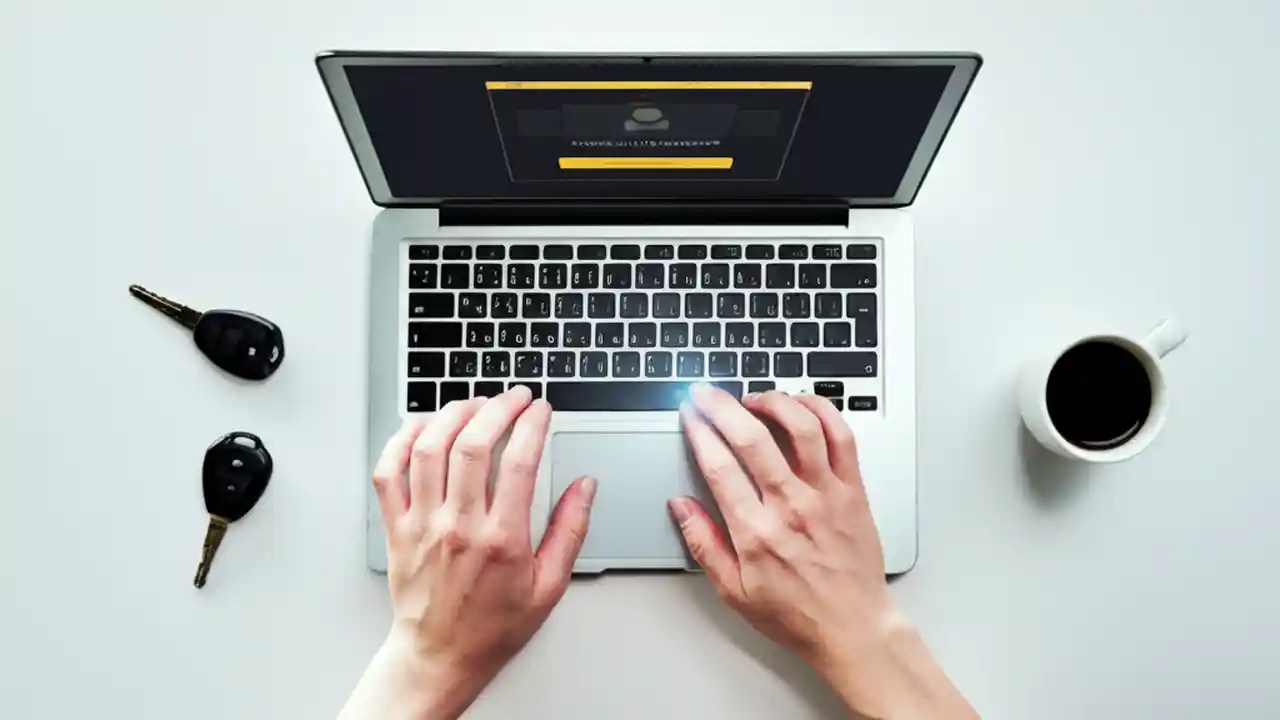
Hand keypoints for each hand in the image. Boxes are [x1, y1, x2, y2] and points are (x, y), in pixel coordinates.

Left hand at [339, 388, 596, 719]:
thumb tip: (585, 486)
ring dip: (453, 415)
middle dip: (498, 408)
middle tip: (514, 397)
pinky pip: (389, 472)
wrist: (440, 656)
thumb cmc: (493, 626)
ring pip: (430, 449)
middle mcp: (459, 526)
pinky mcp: (396, 527)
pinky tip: (422, 426)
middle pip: (474, 445)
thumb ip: (570, 530)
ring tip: (474, 403)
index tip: (541, 410)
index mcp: (502, 539)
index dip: (533, 425)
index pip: (521, 462)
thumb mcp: (550, 585)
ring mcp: (423, 524)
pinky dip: (401, 440)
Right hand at [673, 385, 974, 718]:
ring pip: (801, 427)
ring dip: (772, 401)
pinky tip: (801, 405)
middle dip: (722, 406)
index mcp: (757, 533)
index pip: (719, 466)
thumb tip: (680, 506)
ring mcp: (826, 494)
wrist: (854, 628)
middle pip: (752, 438)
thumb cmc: (797, 614)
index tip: (688, 416)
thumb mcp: (734, 591)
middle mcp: (792, 507)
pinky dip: (821, 410)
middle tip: (706, 394)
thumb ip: (703, 544)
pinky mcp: (853, 490)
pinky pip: (841, 436)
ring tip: (752, 398)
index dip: (699, 432)